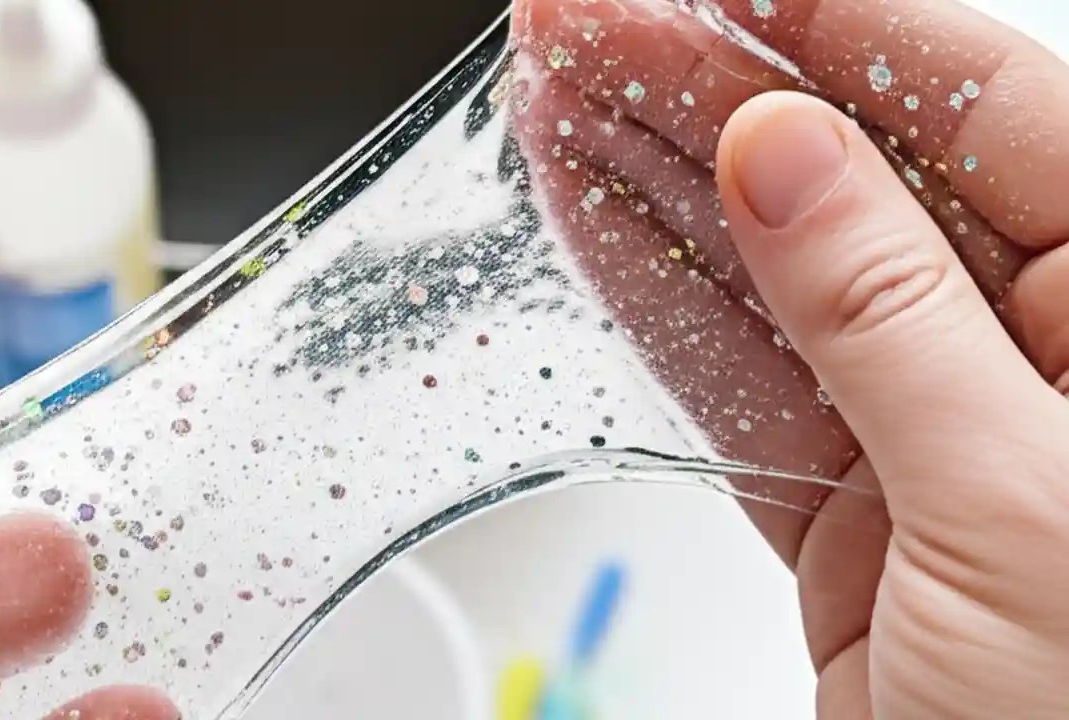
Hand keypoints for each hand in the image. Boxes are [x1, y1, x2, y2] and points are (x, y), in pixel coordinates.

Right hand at [513, 0, 1068, 715]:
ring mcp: (929, 434)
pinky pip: (739, 381)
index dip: (841, 30)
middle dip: (709, 88)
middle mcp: (1043, 363)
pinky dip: (656, 307)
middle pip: (855, 179)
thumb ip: (893, 316)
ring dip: (656, 181)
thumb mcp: (1016, 508)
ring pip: (774, 274)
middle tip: (584, 22)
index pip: (985, 115)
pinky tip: (588, 220)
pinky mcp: (846, 509)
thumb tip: (790, 159)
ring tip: (555, 94)